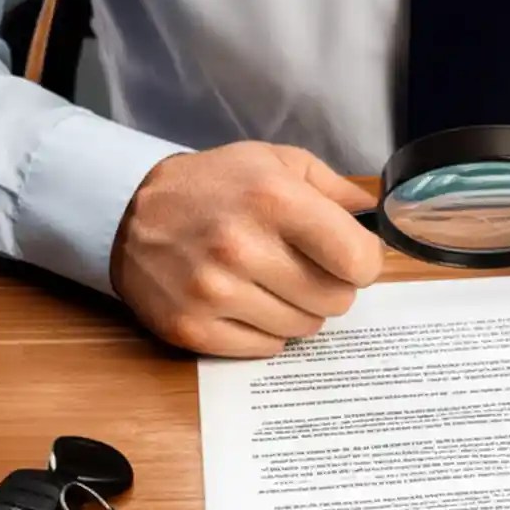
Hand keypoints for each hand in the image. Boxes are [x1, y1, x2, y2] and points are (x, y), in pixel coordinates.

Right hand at [110, 142, 382, 356]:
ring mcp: (213, 291)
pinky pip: (266, 347)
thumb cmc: (216, 186)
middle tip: (304, 267)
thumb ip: (334, 188)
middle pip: (336, 299)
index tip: (349, 257)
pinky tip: (246, 302)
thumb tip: (378, 216)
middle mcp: (242, 247)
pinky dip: (265, 330)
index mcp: (273, 199)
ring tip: (270, 281)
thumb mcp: (275, 162)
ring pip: (304, 327)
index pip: (358, 260)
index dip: (363, 262)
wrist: (130, 212)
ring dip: (298, 309)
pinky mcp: (192, 327)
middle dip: (331, 286)